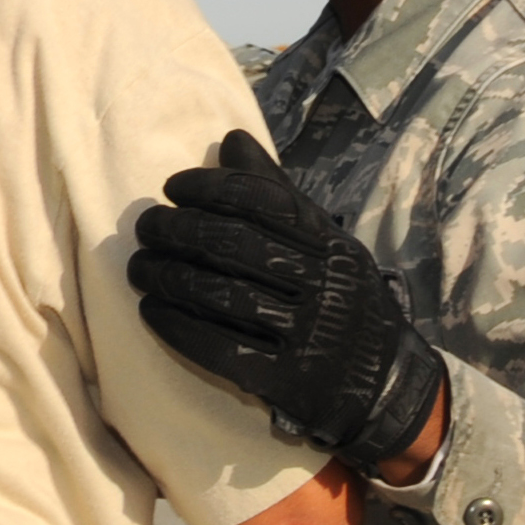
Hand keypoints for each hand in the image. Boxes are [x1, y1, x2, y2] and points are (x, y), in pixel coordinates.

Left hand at [127, 129, 444, 470]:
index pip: (263, 201)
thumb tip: (231, 139)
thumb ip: (278, 195)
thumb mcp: (325, 243)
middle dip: (177, 229)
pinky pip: (218, 347)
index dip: (209, 188)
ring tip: (138, 266)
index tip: (172, 186)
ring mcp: (306, 335)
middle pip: (234, 245)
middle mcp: (323, 286)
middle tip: (144, 226)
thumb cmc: (342, 299)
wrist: (386, 385)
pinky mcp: (284, 380)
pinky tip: (151, 310)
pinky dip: (176, 326)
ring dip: (166, 275)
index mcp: (332, 245)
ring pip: (220, 295)